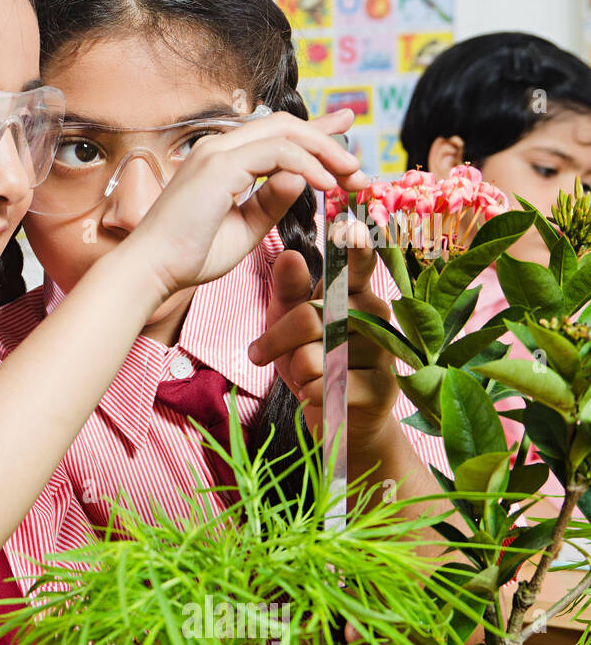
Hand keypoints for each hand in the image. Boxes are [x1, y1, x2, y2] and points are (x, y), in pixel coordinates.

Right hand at [126, 110, 366, 296]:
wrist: (151, 271)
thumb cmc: (188, 257)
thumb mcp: (244, 228)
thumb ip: (271, 202)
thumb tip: (302, 178)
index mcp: (220, 160)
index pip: (275, 133)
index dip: (315, 130)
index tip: (346, 129)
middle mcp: (217, 147)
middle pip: (286, 125)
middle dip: (329, 142)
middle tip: (358, 170)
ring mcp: (217, 152)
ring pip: (286, 132)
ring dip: (326, 152)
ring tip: (351, 178)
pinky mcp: (220, 166)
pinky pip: (277, 153)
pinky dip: (307, 165)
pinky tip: (326, 186)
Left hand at [248, 222, 399, 448]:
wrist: (337, 418)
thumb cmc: (311, 360)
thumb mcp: (288, 322)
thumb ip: (288, 291)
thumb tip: (291, 255)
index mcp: (354, 292)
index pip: (357, 264)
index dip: (354, 247)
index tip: (347, 226)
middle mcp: (377, 315)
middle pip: (314, 315)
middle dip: (279, 337)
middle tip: (259, 352)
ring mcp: (386, 351)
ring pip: (319, 354)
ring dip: (297, 370)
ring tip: (305, 377)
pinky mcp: (383, 388)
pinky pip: (331, 385)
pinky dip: (311, 393)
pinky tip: (315, 395)